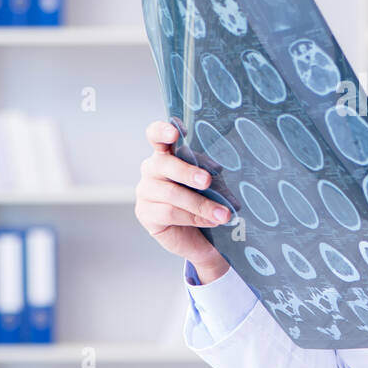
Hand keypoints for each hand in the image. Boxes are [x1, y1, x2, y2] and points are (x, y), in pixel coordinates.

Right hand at [135, 119, 231, 282]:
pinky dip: (193, 217)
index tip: (174, 132)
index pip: (156, 136)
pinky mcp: (145, 213)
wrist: (195, 235)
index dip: (162, 131)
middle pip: (165, 164)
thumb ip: (210, 174)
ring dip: (201, 204)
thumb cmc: (202, 201)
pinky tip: (210, 222)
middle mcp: (152, 169)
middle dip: (188, 172)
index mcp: (167, 154)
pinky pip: (169, 213)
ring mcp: (145, 191)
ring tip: (223, 214)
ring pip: (171, 193)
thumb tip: (216, 170)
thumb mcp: (212, 184)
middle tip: (206, 181)